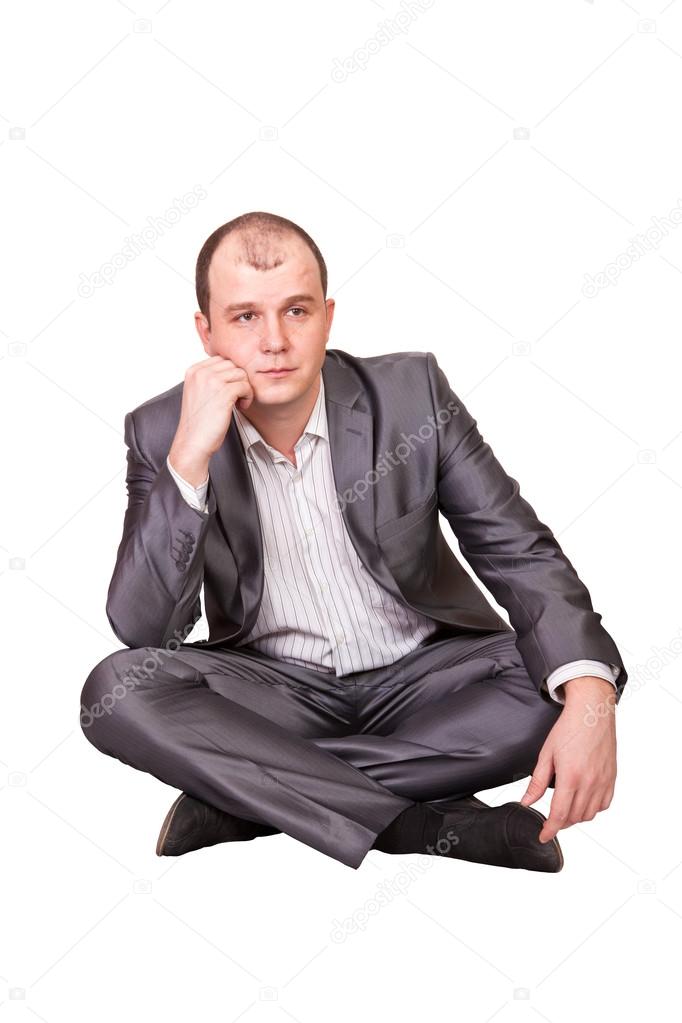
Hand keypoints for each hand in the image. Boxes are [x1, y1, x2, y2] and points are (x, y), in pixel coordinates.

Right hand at [169, 355, 254, 475]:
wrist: (193, 442)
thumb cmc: (199, 422)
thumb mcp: (199, 392)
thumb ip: (210, 378)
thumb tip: (233, 369)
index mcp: (194, 370)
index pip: (222, 359)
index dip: (230, 374)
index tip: (230, 390)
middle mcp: (201, 372)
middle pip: (233, 364)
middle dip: (239, 380)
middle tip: (237, 397)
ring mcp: (212, 381)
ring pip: (241, 374)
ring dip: (245, 388)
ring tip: (239, 403)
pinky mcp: (223, 393)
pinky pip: (245, 386)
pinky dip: (247, 397)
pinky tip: (240, 408)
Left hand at [519, 676, 616, 843]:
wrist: (592, 712)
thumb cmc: (569, 728)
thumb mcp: (546, 754)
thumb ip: (537, 781)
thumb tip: (527, 801)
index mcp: (570, 777)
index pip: (559, 815)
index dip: (549, 830)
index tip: (543, 836)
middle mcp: (589, 783)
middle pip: (574, 818)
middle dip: (560, 823)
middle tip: (550, 819)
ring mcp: (603, 782)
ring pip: (590, 814)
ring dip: (576, 817)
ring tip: (565, 810)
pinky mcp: (612, 778)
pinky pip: (604, 804)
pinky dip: (592, 809)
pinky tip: (583, 801)